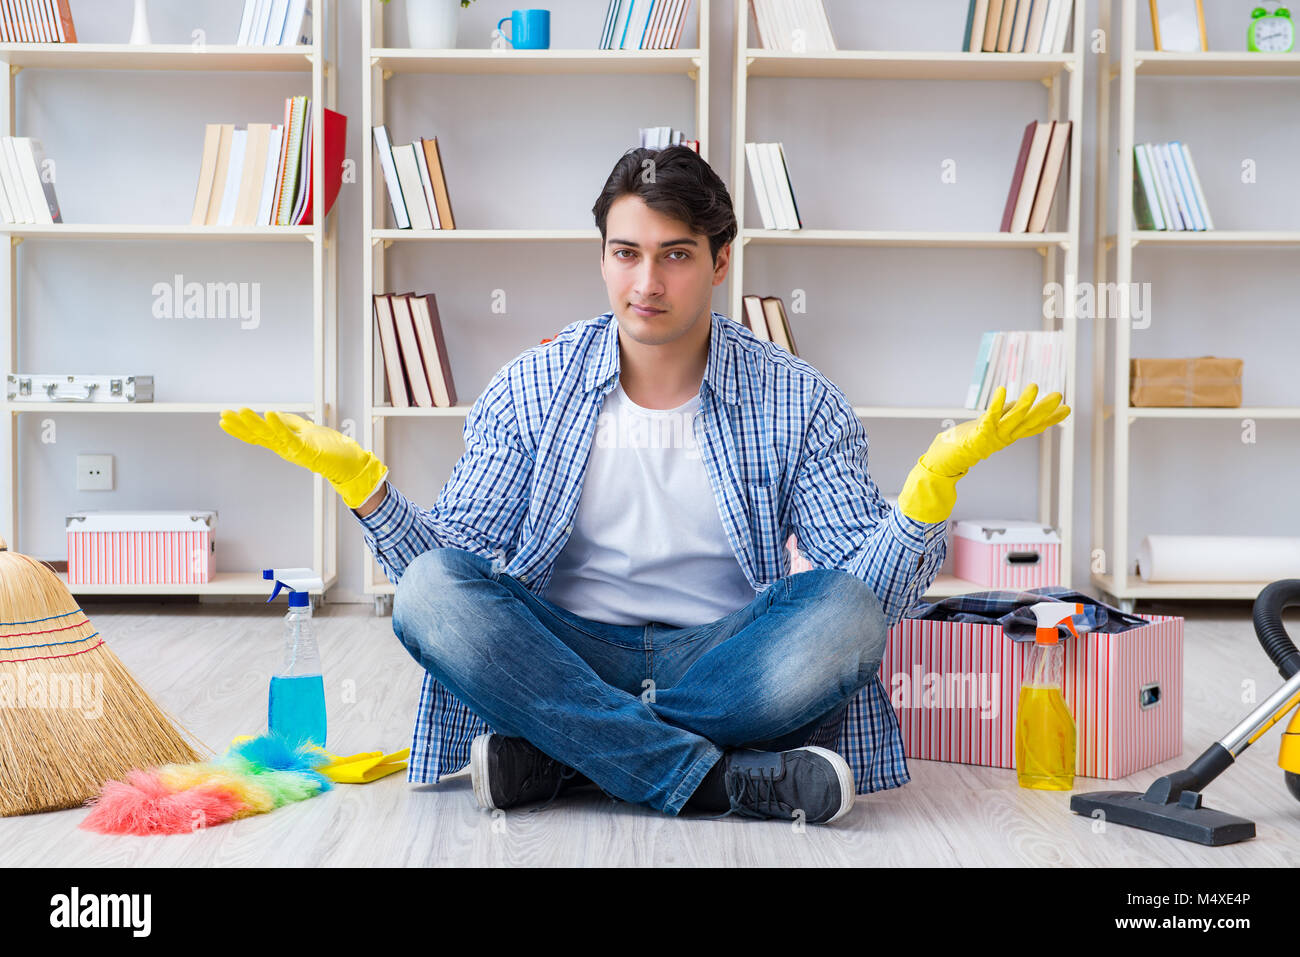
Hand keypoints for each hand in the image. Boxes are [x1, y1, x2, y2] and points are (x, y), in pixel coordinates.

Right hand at [218, 408, 388, 509]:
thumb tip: (274, 414)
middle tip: (222, 415)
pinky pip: (289, 438)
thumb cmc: (331, 448)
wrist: (351, 464)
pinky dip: (278, 426)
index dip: (241, 427)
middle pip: (258, 436)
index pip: (258, 434)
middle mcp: (285, 448)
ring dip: (254, 423)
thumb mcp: (307, 431)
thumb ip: (290, 424)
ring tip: (240, 411)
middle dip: (240, 426)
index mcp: (284, 443)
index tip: (224, 417)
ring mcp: (295, 450)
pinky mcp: (307, 451)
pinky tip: (269, 414)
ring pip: (269, 436)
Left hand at [896, 384, 1069, 523]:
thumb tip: (1018, 405)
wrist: (942, 463)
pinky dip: (996, 404)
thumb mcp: (987, 428)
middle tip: (1059, 396)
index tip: (1067, 409)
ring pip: (1013, 419)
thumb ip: (1002, 418)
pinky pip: (989, 417)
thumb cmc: (962, 443)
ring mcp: (991, 437)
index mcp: (1006, 437)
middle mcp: (1002, 438)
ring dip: (1024, 403)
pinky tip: (1001, 389)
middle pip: (1028, 423)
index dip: (1050, 419)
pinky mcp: (977, 434)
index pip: (1032, 427)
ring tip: (1035, 387)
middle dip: (1044, 410)